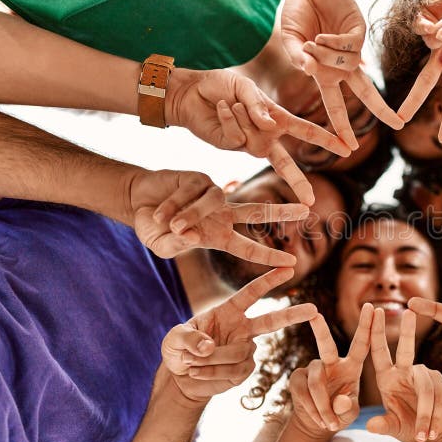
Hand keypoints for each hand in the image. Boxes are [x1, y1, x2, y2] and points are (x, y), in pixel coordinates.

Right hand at [128, 169, 305, 265]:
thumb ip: (175, 245)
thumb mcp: (162, 245)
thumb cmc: (152, 228)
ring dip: (189, 215)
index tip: (293, 264)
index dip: (269, 256)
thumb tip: (192, 239)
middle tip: (306, 211)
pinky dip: (174, 204)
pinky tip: (159, 212)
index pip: (249, 249)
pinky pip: (191, 192)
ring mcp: (212, 195)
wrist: (135, 200)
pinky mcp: (199, 178)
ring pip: (212, 203)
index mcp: (219, 236)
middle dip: (282, 212)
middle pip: (258, 212)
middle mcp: (222, 215)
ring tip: (169, 226)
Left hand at [161, 268, 316, 401]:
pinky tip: (199, 373)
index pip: (252, 293)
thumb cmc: (177, 350)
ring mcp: (246, 350)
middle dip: (293, 315)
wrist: (180, 378)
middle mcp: (242, 328)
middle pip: (272, 320)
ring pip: (240, 353)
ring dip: (213, 360)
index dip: (269, 280)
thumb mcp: (173, 339)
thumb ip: (188, 338)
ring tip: (191, 362)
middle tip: (314, 310)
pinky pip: (235, 372)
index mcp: (229, 311)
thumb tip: (208, 346)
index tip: (288, 267)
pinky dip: (212, 373)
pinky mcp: (244, 371)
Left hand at [165, 67, 349, 204]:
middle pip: (285, 163)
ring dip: (243, 117)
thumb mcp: (243, 87)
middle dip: (297, 182)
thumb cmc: (221, 84)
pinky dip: (229, 118)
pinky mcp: (228, 146)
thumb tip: (268, 125)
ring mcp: (246, 143)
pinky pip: (236, 137)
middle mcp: (265, 135)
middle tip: (310, 202)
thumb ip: (258, 105)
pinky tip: (221, 108)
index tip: (346, 148)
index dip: (326, 139)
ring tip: (230, 101)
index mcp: (276, 118)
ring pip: (255, 140)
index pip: (305, 131)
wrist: (190, 90)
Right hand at [281, 0, 403, 149]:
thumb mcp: (289, 39)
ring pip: (349, 66)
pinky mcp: (359, 33)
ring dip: (328, 56)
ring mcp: (352, 50)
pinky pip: (351, 48)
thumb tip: (309, 71)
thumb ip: (296, 57)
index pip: (335, 107)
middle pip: (366, 93)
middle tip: (398, 124)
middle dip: (381, 109)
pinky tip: (324, 34)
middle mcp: (342, 66)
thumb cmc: (297, 14)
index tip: (348, 149)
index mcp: (324, 75)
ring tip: (314, 40)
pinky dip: (335, 43)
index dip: (341, 128)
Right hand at [289, 304, 373, 437]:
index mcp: (352, 366)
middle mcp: (331, 362)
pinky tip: (319, 420)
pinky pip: (304, 392)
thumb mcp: (349, 414)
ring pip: (316, 382)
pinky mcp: (297, 377)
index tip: (372, 306)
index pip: (361, 345)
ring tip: (330, 424)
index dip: (367, 327)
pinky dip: (313, 410)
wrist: (317, 422)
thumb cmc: (339, 413)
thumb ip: (347, 408)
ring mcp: (312, 368)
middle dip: (320, 330)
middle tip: (316, 315)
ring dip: (323, 406)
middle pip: (325, 345)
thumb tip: (340, 400)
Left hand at [367, 309, 441, 441]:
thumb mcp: (392, 427)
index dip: (376, 333)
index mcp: (386, 378)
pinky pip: (438, 396)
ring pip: (425, 388)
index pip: (379, 352)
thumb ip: (382, 425)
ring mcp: (423, 375)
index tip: (374, 310)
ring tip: (422, 435)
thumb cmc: (407, 426)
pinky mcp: (439, 381)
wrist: (432, 433)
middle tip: (408, 311)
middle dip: (407, 331)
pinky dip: (434, 416)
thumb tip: (370, 426)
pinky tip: (431, 430)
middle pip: (406, 350)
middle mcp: (404, 372)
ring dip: (424, 413)